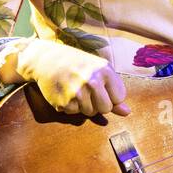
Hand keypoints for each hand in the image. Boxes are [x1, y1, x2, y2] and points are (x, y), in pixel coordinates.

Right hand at [6, 39, 130, 116]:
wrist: (46, 59)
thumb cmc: (77, 64)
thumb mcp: (99, 70)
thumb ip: (114, 92)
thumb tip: (127, 113)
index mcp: (105, 71)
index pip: (119, 97)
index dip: (111, 95)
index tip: (101, 86)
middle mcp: (92, 81)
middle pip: (106, 109)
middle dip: (98, 103)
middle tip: (88, 90)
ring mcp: (77, 93)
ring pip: (90, 112)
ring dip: (84, 105)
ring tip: (75, 89)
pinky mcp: (64, 102)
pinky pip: (75, 113)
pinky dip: (71, 106)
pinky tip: (65, 92)